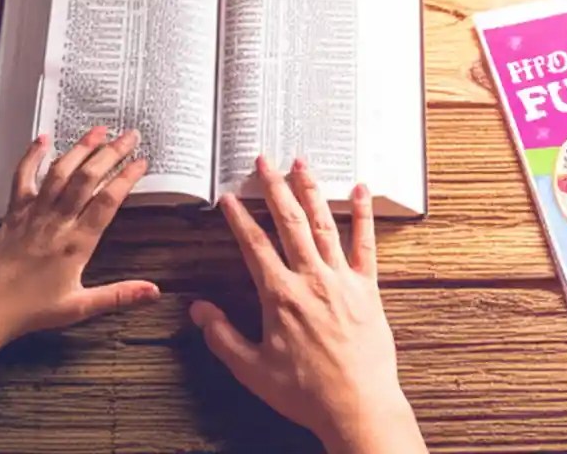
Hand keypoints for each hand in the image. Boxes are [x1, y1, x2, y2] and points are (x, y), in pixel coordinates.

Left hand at [0, 126, 159, 342]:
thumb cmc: (34, 308)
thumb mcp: (81, 306)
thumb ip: (119, 295)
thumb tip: (153, 292)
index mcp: (76, 243)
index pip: (107, 202)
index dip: (126, 179)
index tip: (141, 163)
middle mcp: (57, 222)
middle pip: (87, 179)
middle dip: (111, 153)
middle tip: (130, 135)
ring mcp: (35, 213)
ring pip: (60, 172)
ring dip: (80, 149)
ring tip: (99, 130)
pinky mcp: (15, 211)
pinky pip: (23, 177)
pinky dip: (32, 156)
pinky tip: (43, 139)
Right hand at [189, 157, 425, 453]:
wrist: (356, 406)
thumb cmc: (304, 392)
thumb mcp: (252, 369)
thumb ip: (222, 336)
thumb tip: (198, 310)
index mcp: (280, 296)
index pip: (254, 245)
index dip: (238, 218)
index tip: (228, 197)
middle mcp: (311, 280)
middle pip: (289, 222)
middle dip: (273, 188)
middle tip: (263, 160)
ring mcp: (342, 281)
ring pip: (324, 225)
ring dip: (311, 191)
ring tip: (301, 163)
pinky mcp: (368, 289)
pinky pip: (366, 245)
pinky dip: (363, 216)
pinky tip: (361, 191)